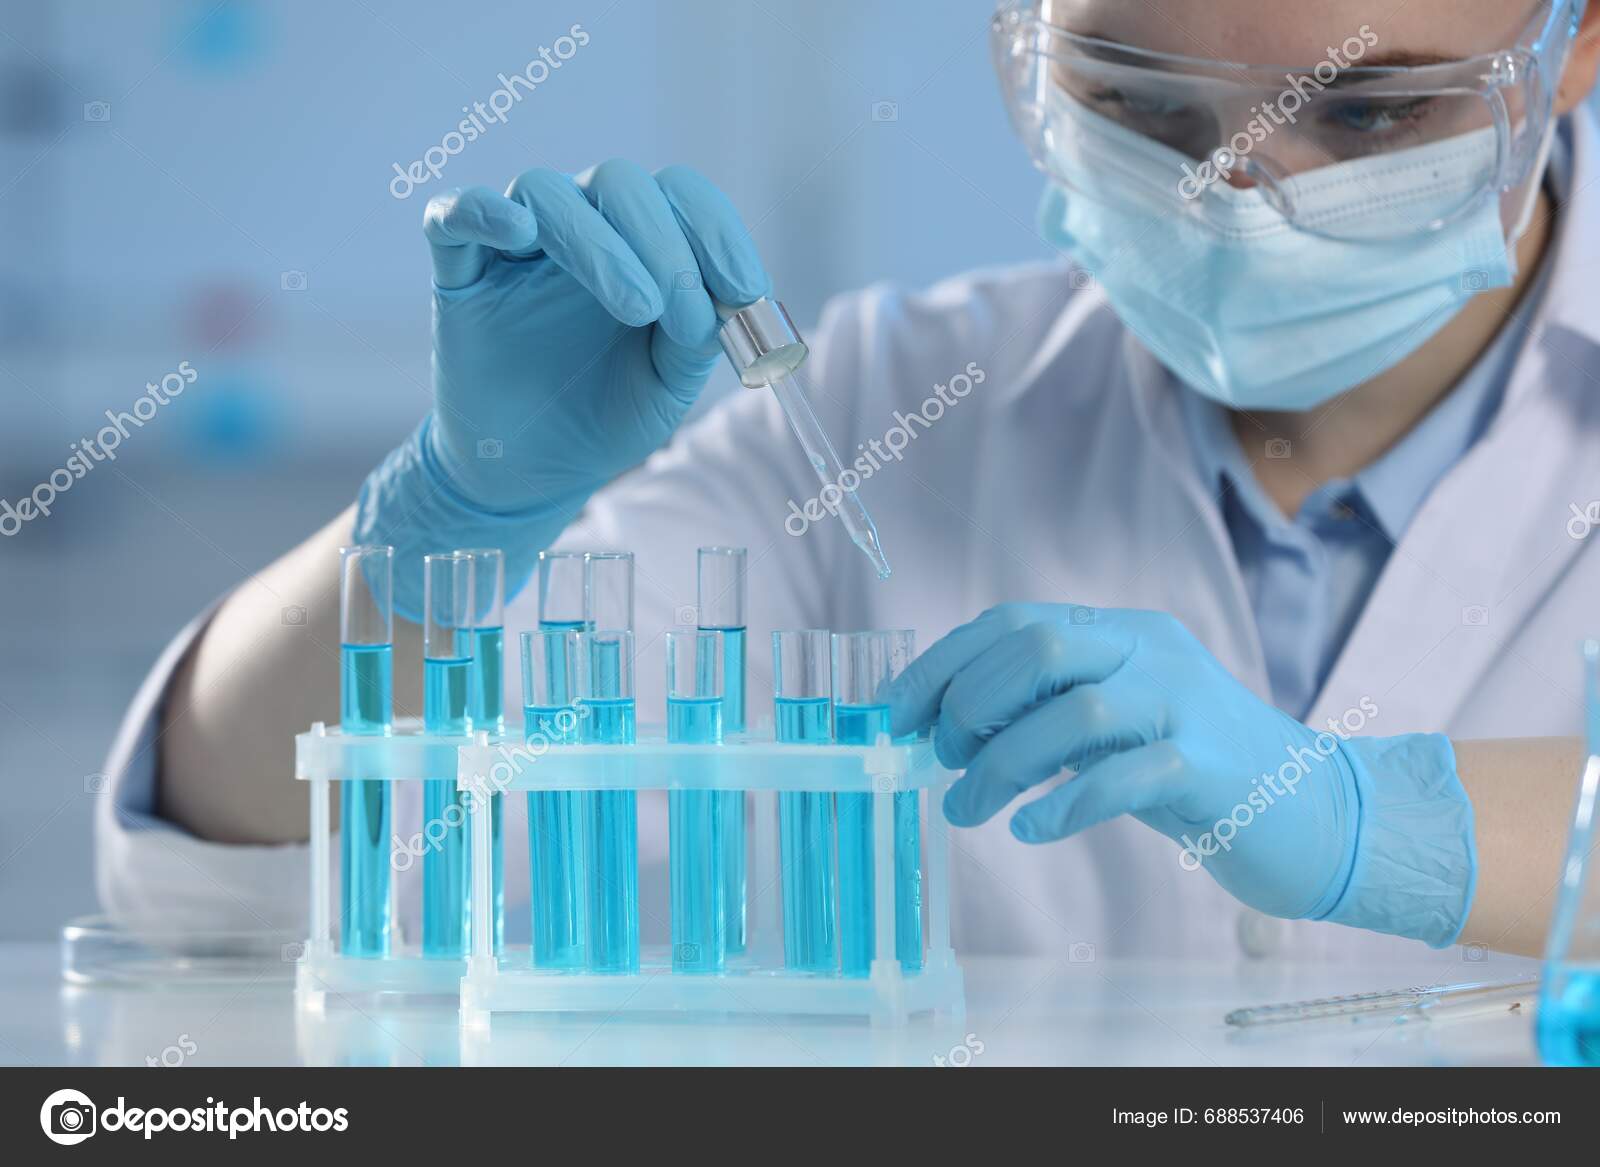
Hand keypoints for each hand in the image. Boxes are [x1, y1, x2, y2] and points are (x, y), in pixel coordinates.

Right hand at [354, 161, 769, 615]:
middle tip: (680, 310)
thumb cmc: (606, 415)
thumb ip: (696, 338)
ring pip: (547, 191)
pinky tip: (517, 232)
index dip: (716, 232)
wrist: (533, 471)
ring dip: (598, 244)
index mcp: (641, 242)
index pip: (680, 197)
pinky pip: (455, 216)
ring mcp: (516, 245)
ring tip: (637, 309)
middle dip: (662, 243)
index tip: (746, 290)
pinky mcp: (459, 271)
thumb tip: (722, 302)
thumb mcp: (668, 385)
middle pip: (619, 183)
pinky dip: (483, 211)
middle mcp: (582, 226)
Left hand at [887, 603, 1472, 941]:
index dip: (943, 663)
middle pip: (1037, 648)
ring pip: (1073, 712)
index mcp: (1123, 633)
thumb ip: (1046, 714)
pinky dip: (1063, 803)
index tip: (895, 713)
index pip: (1013, 621)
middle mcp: (1153, 653)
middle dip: (970, 704)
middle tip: (945, 759)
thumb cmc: (1196, 772)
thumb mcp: (1114, 726)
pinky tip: (1029, 829)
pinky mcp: (1210, 769)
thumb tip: (947, 728)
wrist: (1320, 814)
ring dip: (1001, 765)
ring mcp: (1186, 707)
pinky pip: (1123, 777)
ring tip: (967, 808)